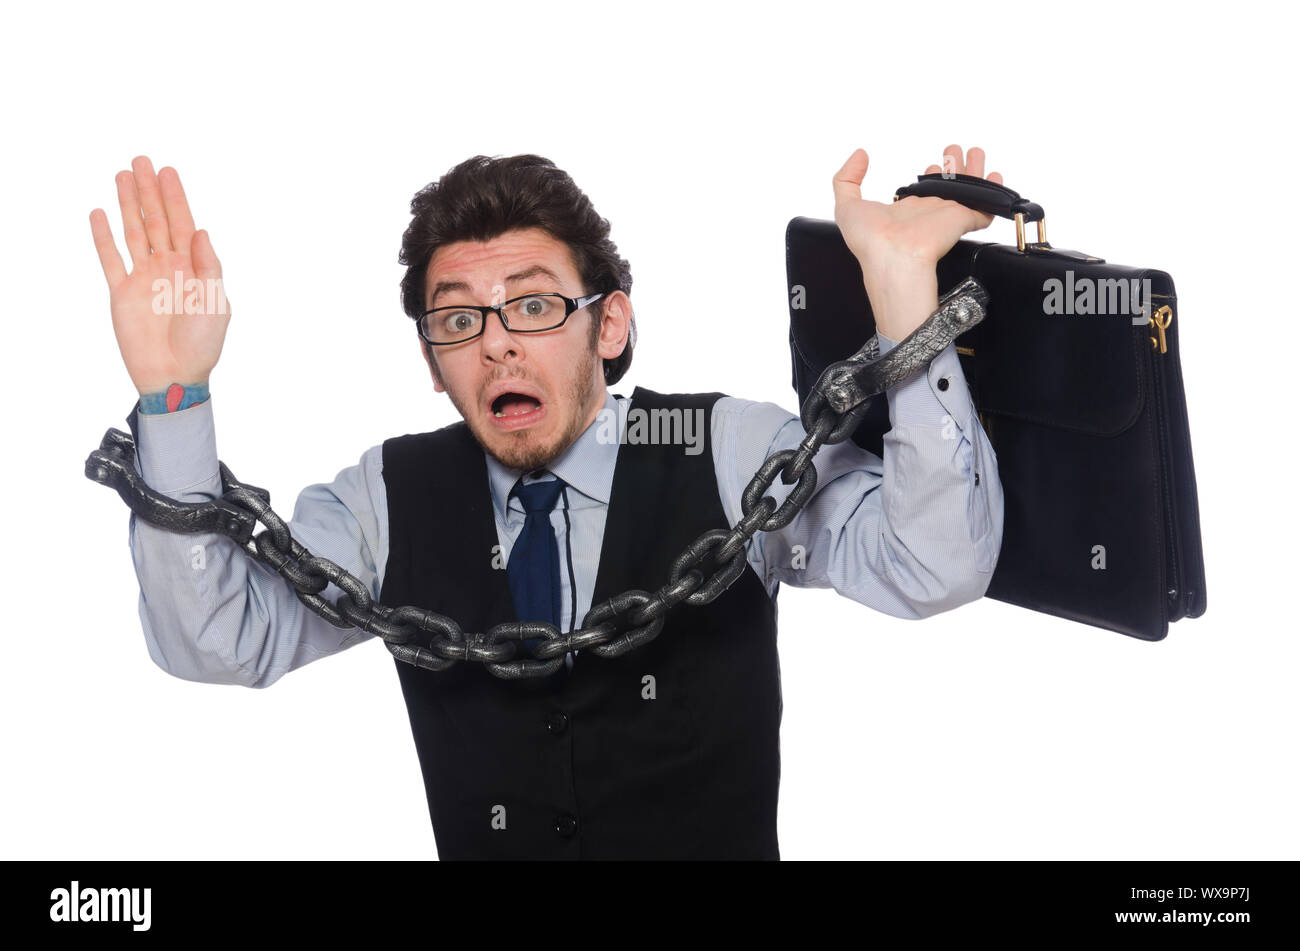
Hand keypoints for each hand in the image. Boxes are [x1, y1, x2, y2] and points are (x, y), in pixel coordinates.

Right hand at [89, 156, 230, 395]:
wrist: (175, 375)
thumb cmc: (202, 344)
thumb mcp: (215, 304)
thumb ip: (209, 266)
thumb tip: (201, 230)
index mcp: (194, 268)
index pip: (183, 224)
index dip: (176, 197)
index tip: (167, 171)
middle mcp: (168, 267)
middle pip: (156, 221)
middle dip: (149, 191)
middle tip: (141, 160)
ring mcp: (144, 278)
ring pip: (133, 232)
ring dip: (127, 205)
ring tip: (121, 175)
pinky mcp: (122, 292)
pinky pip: (110, 259)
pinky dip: (103, 237)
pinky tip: (99, 213)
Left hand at [832, 144, 1001, 338]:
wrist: (895, 259)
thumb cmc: (871, 241)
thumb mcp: (846, 207)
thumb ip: (847, 179)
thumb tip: (859, 155)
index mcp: (905, 211)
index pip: (922, 190)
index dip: (928, 175)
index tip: (931, 164)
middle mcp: (928, 212)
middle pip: (946, 184)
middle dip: (953, 164)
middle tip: (956, 148)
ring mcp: (947, 216)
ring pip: (966, 188)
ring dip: (973, 167)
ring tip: (976, 151)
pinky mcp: (964, 219)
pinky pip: (985, 205)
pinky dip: (993, 191)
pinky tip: (995, 176)